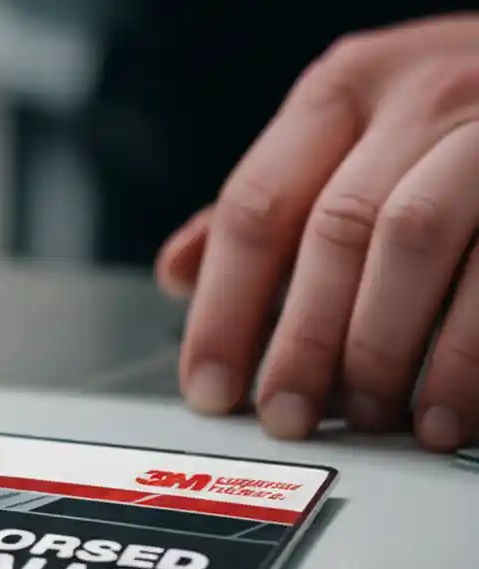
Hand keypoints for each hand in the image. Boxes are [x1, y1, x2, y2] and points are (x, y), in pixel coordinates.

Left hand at [156, 14, 478, 450]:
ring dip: (385, 348)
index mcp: (343, 92)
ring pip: (417, 243)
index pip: (257, 208)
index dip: (223, 310)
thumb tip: (178, 274)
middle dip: (302, 340)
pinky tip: (445, 410)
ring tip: (367, 418)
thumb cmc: (448, 120)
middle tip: (286, 416)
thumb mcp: (353, 132)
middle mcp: (420, 99)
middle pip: (335, 230)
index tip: (208, 388)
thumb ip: (271, 205)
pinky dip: (467, 355)